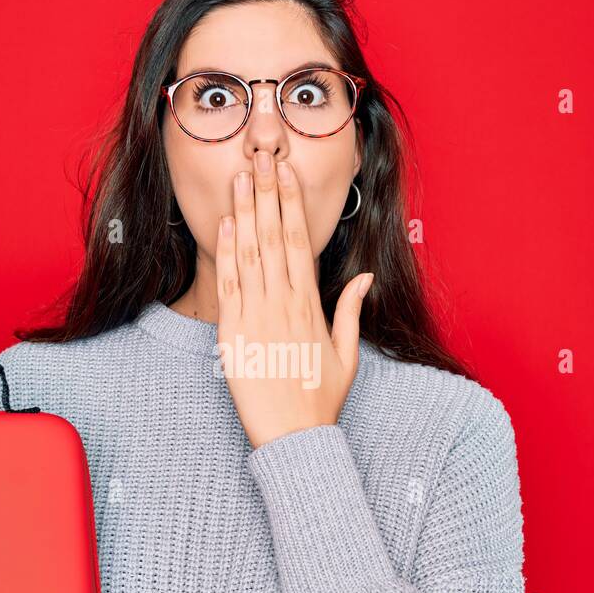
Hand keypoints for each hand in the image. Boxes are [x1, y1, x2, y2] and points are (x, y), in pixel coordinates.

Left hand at [215, 152, 373, 449]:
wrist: (294, 437)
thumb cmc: (320, 400)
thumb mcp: (347, 355)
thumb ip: (351, 312)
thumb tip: (365, 278)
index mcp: (311, 305)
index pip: (300, 242)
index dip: (292, 204)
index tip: (288, 173)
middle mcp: (284, 303)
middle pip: (275, 236)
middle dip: (269, 193)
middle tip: (262, 155)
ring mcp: (257, 316)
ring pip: (250, 253)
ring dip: (245, 211)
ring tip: (241, 177)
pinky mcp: (233, 333)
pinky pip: (230, 285)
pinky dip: (228, 252)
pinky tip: (228, 223)